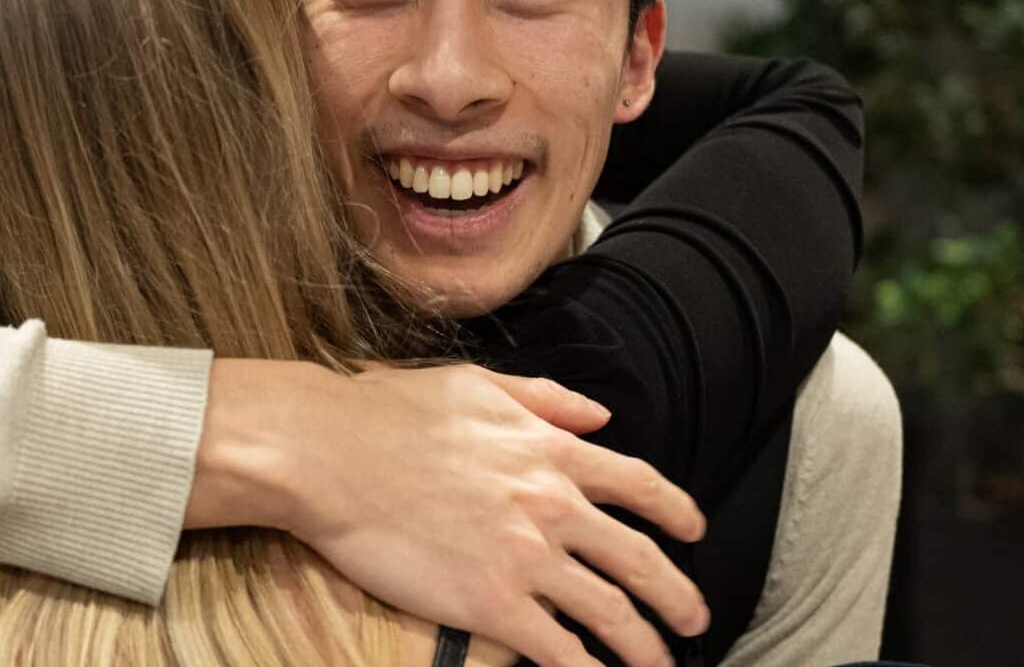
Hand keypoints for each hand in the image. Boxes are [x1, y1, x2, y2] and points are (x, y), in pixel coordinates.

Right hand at [185, 360, 708, 666]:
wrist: (328, 454)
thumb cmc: (387, 412)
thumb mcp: (477, 385)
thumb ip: (545, 399)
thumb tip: (598, 415)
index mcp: (550, 450)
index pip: (641, 484)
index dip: (676, 512)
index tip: (693, 532)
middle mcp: (552, 505)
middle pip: (642, 560)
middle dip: (679, 597)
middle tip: (695, 620)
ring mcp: (526, 557)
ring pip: (613, 613)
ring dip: (646, 648)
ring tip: (660, 666)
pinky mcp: (492, 604)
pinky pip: (561, 651)